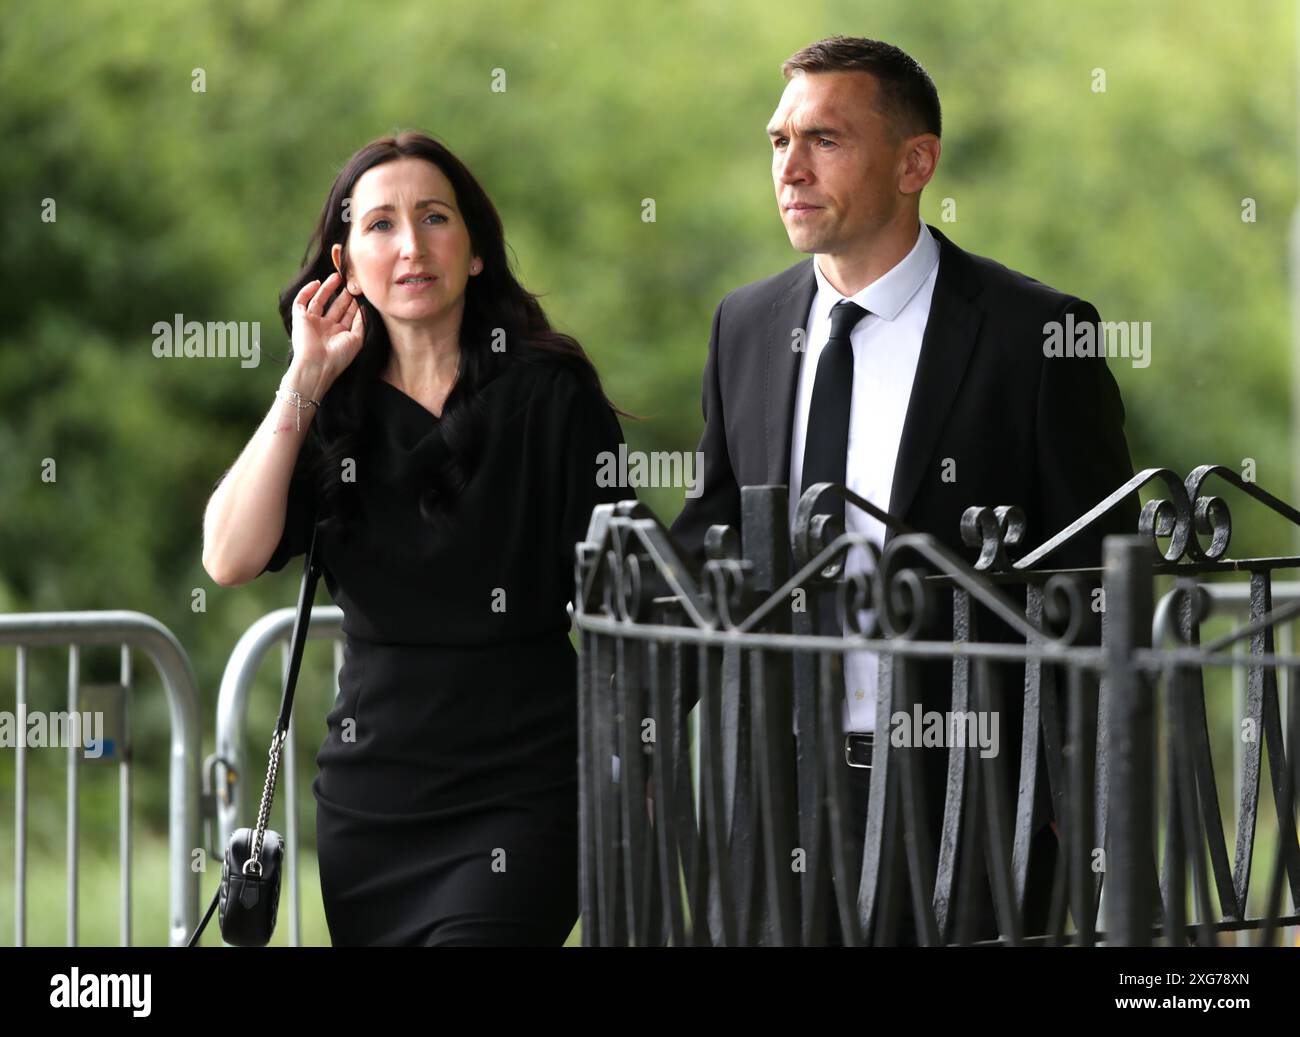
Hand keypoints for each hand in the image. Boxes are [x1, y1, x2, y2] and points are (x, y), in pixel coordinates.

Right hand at [289, 272, 364, 391]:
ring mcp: (312, 322)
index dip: (354, 304)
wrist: (318, 365)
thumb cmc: (339, 356)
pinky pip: (301, 301)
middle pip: (335, 307)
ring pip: (319, 301)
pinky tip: (317, 283)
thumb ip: (360, 322)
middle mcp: (326, 328)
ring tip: (337, 277)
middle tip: (351, 283)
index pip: (347, 315)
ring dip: (328, 289)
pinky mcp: (300, 318)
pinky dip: (307, 291)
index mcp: (339, 334)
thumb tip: (363, 307)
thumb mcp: (357, 339)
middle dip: (343, 295)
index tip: (362, 293)